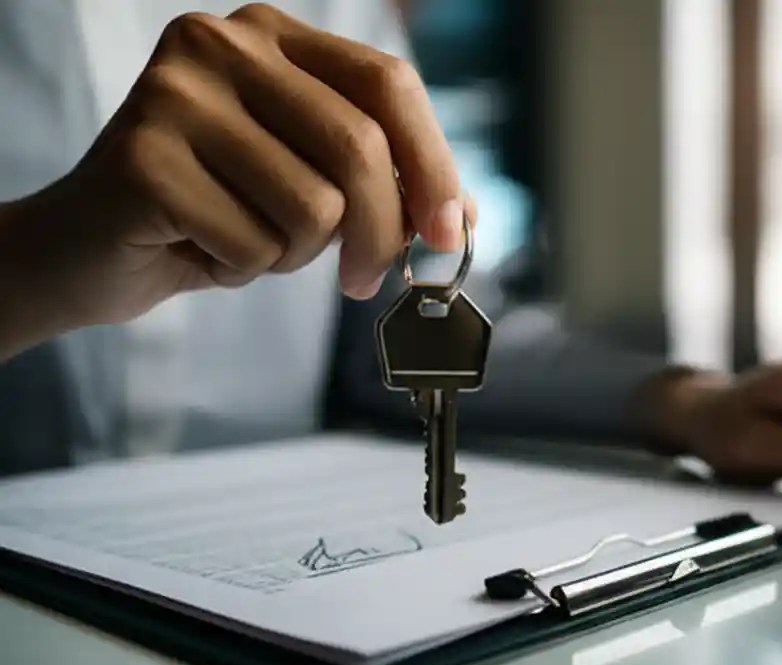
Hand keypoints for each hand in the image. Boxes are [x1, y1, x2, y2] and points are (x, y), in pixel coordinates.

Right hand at [0, 3, 472, 359]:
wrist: (92, 249)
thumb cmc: (215, 212)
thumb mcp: (313, 185)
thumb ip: (384, 185)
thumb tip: (461, 216)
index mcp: (274, 36)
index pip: (387, 82)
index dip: (433, 162)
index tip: (450, 231)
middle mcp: (223, 43)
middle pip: (357, 146)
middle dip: (381, 233)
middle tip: (366, 282)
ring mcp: (176, 93)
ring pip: (312, 205)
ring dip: (294, 254)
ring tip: (245, 239)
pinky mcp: (142, 156)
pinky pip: (254, 242)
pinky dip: (244, 269)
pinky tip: (200, 247)